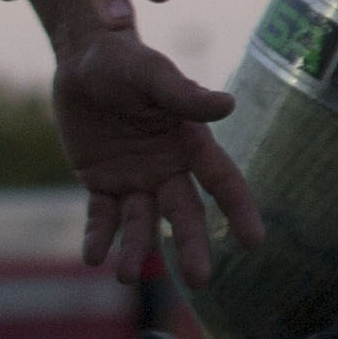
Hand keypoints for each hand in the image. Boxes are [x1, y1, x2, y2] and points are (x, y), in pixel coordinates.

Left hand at [53, 29, 262, 282]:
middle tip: (200, 281)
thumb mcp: (153, 74)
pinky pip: (101, 215)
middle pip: (184, 213)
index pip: (223, 182)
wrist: (83, 58)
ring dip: (137, 248)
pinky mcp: (100, 182)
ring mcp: (135, 179)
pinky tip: (94, 258)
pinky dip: (99, 237)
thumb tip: (228, 105)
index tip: (255, 243)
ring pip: (141, 222)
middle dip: (191, 246)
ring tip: (127, 276)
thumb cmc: (125, 61)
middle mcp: (168, 168)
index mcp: (190, 142)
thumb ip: (185, 95)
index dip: (240, 211)